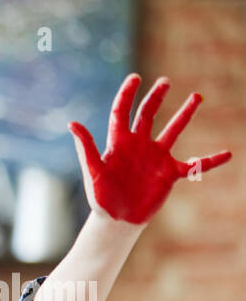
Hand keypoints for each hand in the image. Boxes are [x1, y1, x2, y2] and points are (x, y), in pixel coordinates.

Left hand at [69, 74, 231, 224]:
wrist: (116, 223)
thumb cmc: (101, 199)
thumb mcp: (93, 172)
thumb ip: (86, 147)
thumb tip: (72, 123)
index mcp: (119, 144)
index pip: (122, 112)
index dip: (127, 94)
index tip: (135, 77)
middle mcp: (138, 146)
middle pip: (148, 115)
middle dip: (156, 97)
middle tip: (165, 81)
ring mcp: (156, 158)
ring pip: (173, 130)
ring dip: (185, 114)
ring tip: (196, 96)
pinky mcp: (169, 174)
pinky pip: (195, 165)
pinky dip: (210, 161)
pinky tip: (227, 154)